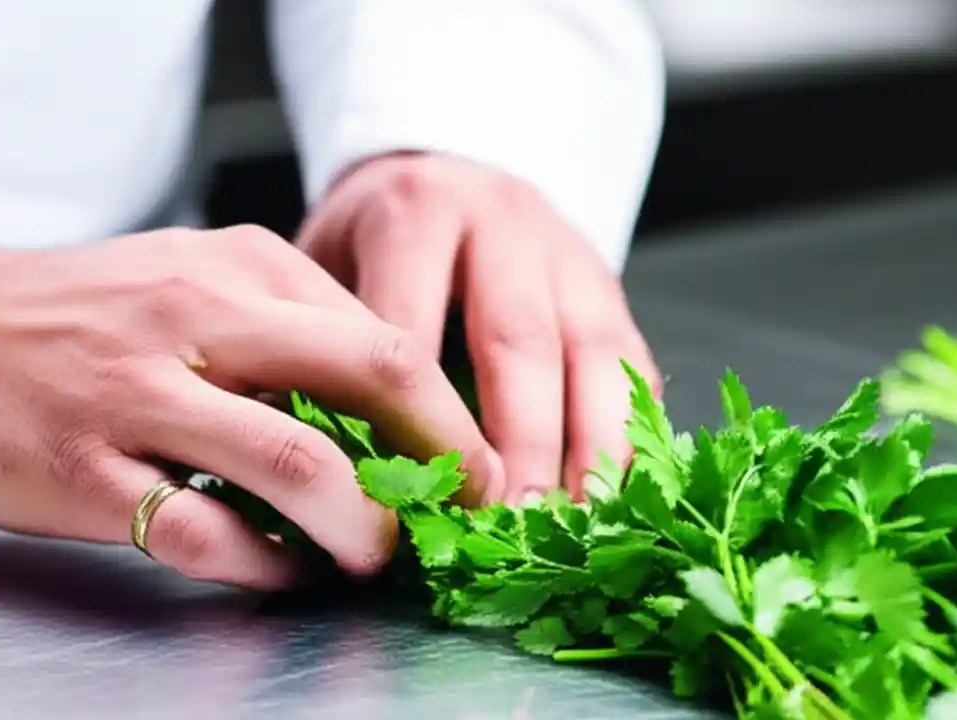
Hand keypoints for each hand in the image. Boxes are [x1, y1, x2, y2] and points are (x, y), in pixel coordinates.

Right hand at [0, 226, 501, 589]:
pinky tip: (281, 570)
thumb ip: (292, 326)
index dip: (446, 413)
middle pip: (369, 378)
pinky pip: (203, 532)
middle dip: (440, 457)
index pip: (383, 338)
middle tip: (463, 510)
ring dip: (360, 525)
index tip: (476, 465)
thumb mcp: (200, 277)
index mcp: (243, 266)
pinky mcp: (87, 469)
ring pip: (296, 462)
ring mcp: (142, 393)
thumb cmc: (90, 312)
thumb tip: (392, 409)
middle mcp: (202, 317)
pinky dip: (262, 563)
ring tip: (376, 556)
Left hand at [296, 153, 659, 503]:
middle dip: (520, 441)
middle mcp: (499, 221)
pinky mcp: (607, 281)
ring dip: (592, 443)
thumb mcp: (325, 267)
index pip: (414, 326)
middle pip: (516, 339)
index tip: (419, 500)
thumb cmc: (369, 242)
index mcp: (416, 214)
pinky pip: (631, 357)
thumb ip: (332, 348)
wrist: (434, 167)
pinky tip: (618, 489)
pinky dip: (629, 427)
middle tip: (512, 522)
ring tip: (581, 521)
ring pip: (593, 350)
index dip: (419, 418)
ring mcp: (564, 248)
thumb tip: (338, 468)